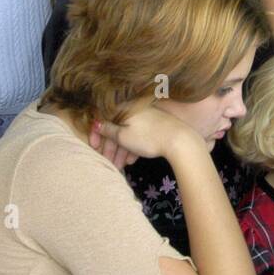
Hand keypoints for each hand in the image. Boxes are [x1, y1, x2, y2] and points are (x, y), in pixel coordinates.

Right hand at [89, 105, 203, 165]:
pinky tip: (132, 161)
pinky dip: (134, 147)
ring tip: (119, 166)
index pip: (105, 117)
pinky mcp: (156, 126)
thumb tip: (96, 123)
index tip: (94, 147)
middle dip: (110, 146)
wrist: (179, 141)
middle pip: (117, 127)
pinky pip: (140, 135)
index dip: (96, 133)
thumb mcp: (124, 136)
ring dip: (121, 150)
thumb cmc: (148, 138)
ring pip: (129, 133)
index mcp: (126, 108)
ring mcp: (147, 117)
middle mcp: (135, 109)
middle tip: (108, 162)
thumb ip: (108, 129)